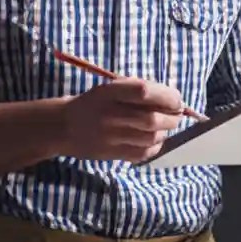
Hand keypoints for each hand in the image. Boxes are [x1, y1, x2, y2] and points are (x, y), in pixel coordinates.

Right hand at [60, 79, 184, 162]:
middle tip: (176, 116)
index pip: (144, 91)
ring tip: (163, 128)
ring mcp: (110, 136)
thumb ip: (139, 91)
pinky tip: (153, 141)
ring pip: (150, 138)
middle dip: (172, 118)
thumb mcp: (112, 88)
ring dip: (164, 133)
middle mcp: (110, 114)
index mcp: (110, 92)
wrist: (63, 126)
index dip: (167, 97)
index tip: (176, 101)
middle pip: (151, 119)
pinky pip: (142, 153)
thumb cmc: (95, 103)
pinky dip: (155, 147)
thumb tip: (174, 101)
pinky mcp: (111, 154)